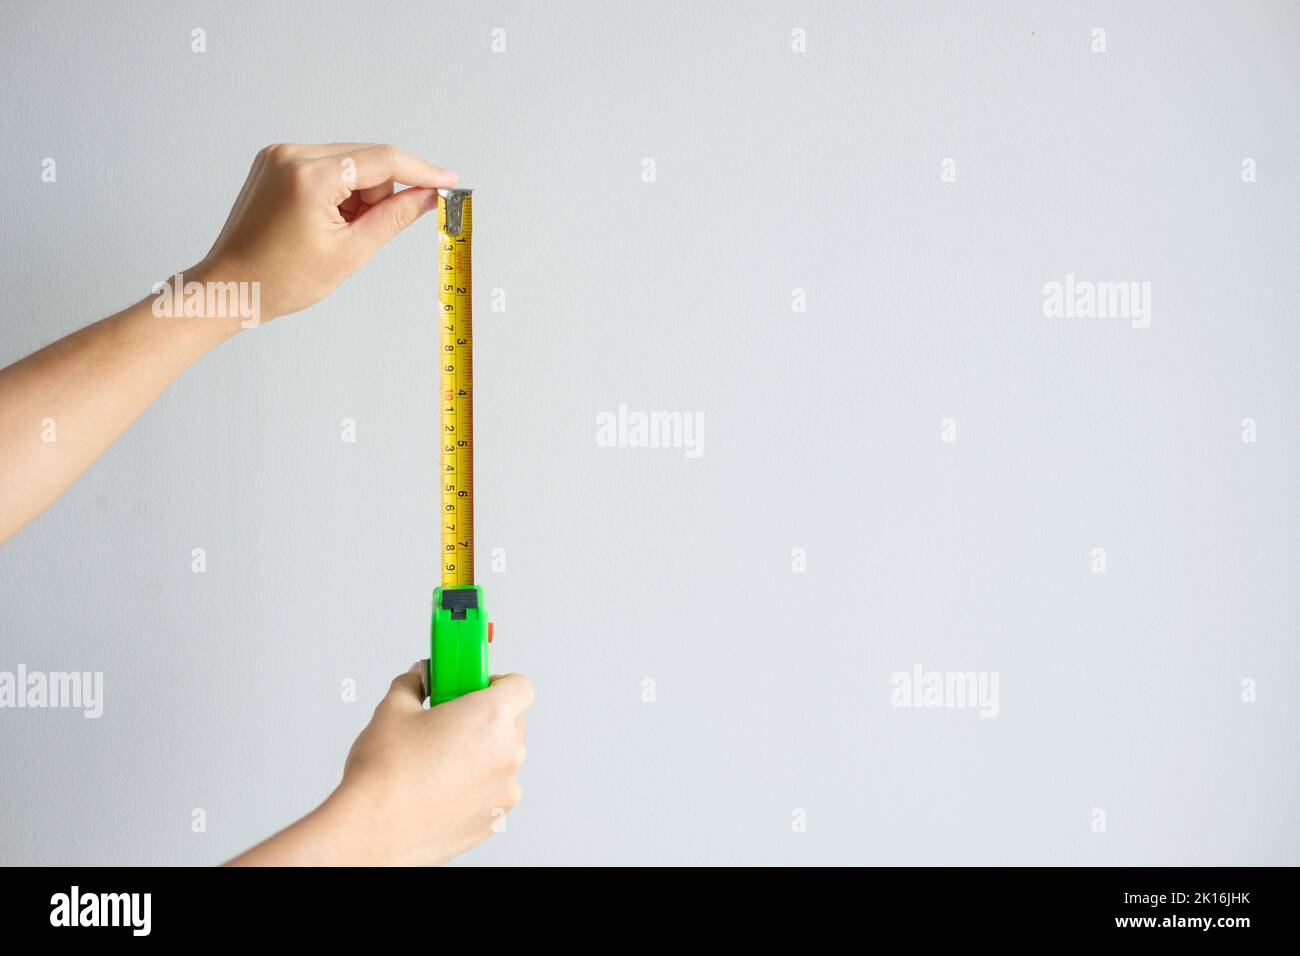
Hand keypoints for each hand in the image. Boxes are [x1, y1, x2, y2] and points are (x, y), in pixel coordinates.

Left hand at [197, 142, 458, 320]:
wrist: (232, 286)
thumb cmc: (282, 279)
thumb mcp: (351, 253)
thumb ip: (395, 217)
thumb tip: (429, 197)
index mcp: (309, 176)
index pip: (382, 160)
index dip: (422, 171)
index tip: (449, 181)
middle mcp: (291, 154)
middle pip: (367, 160)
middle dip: (380, 194)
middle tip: (365, 233)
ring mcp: (279, 154)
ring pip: (350, 163)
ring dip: (358, 195)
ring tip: (337, 232)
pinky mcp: (275, 161)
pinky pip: (328, 166)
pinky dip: (339, 191)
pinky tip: (325, 221)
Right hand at [341, 666, 531, 864]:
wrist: (372, 832)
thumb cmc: (384, 777)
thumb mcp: (392, 710)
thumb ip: (414, 684)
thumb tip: (418, 679)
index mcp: (490, 716)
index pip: (520, 685)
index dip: (497, 682)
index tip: (474, 685)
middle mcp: (507, 752)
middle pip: (512, 722)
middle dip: (484, 718)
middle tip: (448, 721)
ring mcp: (505, 789)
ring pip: (502, 759)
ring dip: (480, 754)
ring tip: (437, 760)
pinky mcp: (494, 819)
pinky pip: (493, 792)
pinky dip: (475, 787)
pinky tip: (439, 788)